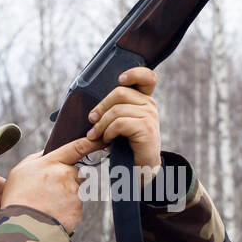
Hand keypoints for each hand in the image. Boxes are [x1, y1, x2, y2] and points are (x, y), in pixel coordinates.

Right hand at [0, 135, 102, 233]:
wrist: (21, 227)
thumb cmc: (17, 198)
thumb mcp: (20, 171)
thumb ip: (36, 158)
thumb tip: (47, 152)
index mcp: (52, 162)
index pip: (77, 147)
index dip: (92, 143)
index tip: (101, 141)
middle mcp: (66, 175)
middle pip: (79, 172)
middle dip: (70, 179)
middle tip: (53, 191)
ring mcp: (74, 193)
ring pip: (77, 190)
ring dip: (68, 196)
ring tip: (49, 205)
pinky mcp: (78, 209)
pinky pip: (76, 206)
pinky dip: (68, 210)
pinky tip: (54, 213)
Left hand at [85, 66, 161, 180]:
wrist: (141, 168)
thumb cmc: (128, 145)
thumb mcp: (122, 123)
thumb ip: (114, 110)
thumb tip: (93, 110)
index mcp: (144, 100)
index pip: (146, 77)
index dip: (134, 73)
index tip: (120, 79)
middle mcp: (150, 105)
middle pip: (120, 93)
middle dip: (101, 107)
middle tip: (92, 120)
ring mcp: (150, 117)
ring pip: (117, 110)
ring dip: (101, 124)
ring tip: (96, 135)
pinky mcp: (146, 129)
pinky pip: (120, 123)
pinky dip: (108, 132)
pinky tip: (107, 141)